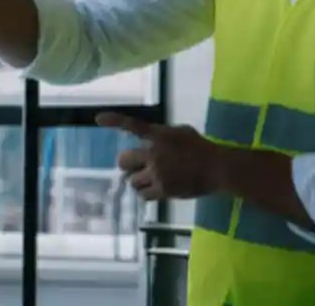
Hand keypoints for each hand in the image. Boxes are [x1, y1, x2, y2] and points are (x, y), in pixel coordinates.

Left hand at [96, 112, 227, 200]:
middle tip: (133, 167)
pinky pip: (143, 194)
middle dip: (127, 164)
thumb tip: (149, 139)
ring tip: (147, 179)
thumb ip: (163, 135)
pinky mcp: (162, 190)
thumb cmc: (201, 148)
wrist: (216, 168)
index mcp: (160, 136)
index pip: (134, 126)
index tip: (98, 119)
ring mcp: (157, 173)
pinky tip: (153, 189)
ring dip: (137, 180)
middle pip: (124, 161)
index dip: (115, 121)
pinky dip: (145, 193)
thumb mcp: (182, 132)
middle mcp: (154, 154)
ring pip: (132, 181)